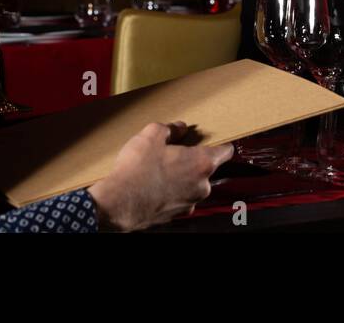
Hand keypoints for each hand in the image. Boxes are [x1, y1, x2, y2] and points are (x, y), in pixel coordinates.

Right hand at [87, 122, 234, 231]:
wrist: (118, 204)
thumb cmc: (137, 170)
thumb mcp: (151, 136)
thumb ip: (170, 129)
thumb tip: (179, 128)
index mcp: (201, 163)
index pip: (226, 151)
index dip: (220, 144)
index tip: (212, 141)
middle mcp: (201, 186)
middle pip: (206, 169)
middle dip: (192, 161)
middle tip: (173, 154)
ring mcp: (189, 203)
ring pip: (192, 185)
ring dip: (181, 178)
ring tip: (159, 171)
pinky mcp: (175, 216)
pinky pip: (179, 199)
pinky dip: (171, 193)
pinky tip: (153, 187)